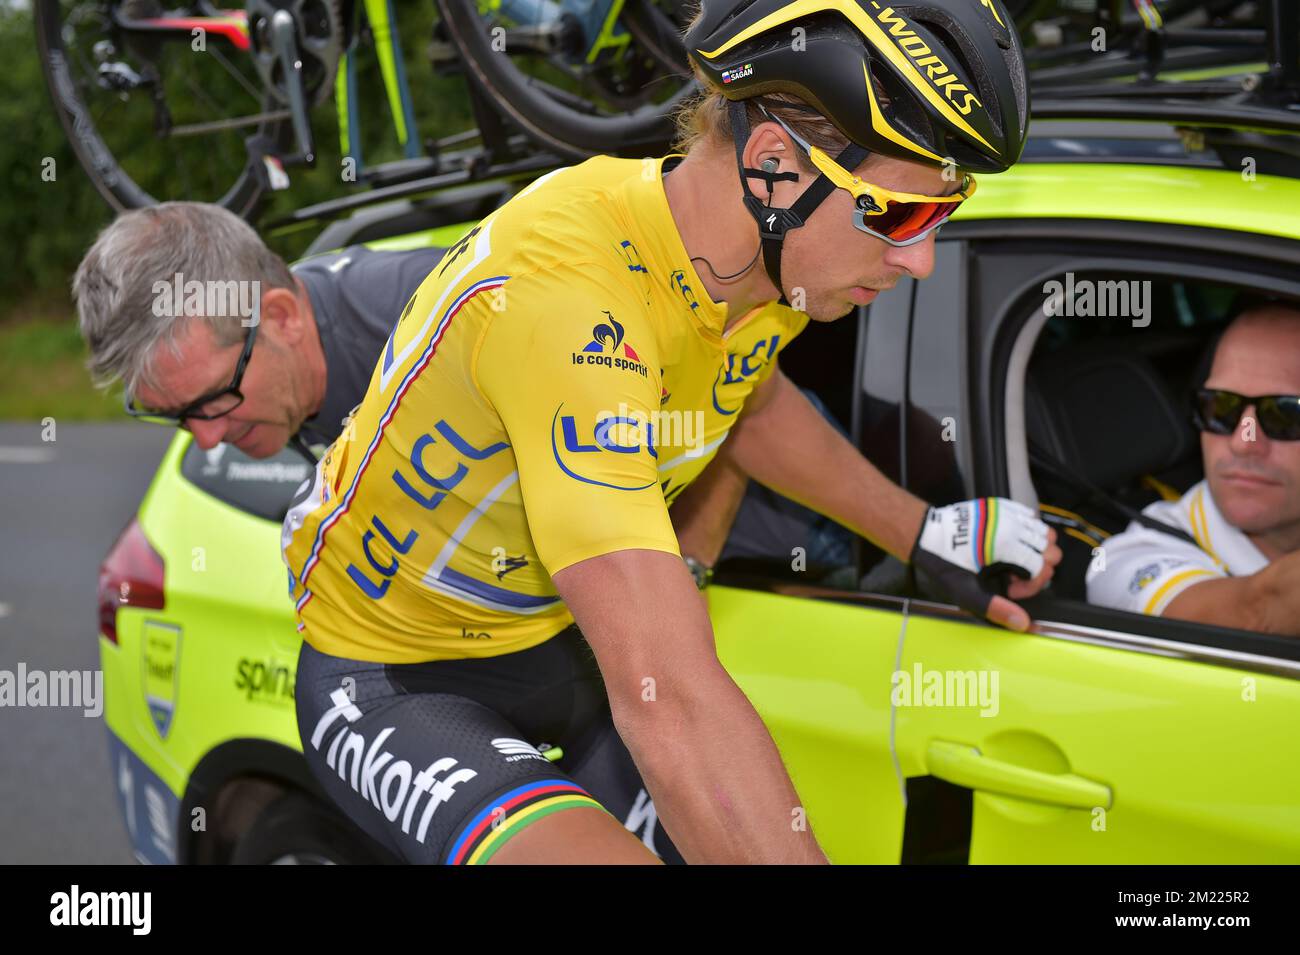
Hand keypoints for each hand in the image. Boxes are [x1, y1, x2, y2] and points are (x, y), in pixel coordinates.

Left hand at [909, 498, 1061, 631]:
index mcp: (1005, 546)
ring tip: (1013, 560)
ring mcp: (1007, 514)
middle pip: (1052, 550)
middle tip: (1013, 576)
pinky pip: (1030, 517)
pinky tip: (1008, 544)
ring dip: (1036, 550)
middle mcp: (1011, 526)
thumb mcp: (966, 592)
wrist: (925, 535)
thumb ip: (996, 608)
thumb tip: (1022, 623)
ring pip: (1045, 533)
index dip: (1030, 585)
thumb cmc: (944, 562)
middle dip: (1038, 568)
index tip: (1011, 589)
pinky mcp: (1001, 507)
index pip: (1043, 568)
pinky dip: (1027, 532)